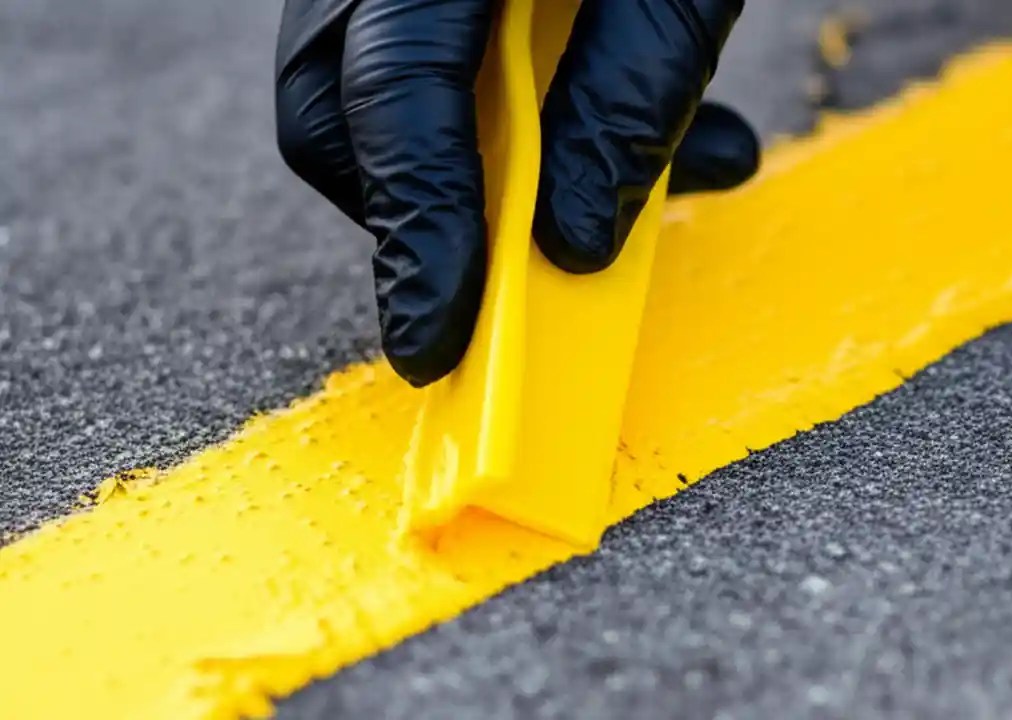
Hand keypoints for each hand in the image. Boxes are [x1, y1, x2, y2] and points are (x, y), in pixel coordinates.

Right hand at [273, 0, 757, 386]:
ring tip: (637, 191)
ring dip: (489, 178)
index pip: (391, 97)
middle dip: (429, 214)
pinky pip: (419, 67)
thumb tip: (576, 244)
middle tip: (516, 282)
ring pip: (375, 99)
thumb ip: (631, 98)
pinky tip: (614, 133)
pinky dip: (510, 128)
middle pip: (344, 107)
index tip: (436, 339)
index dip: (417, 234)